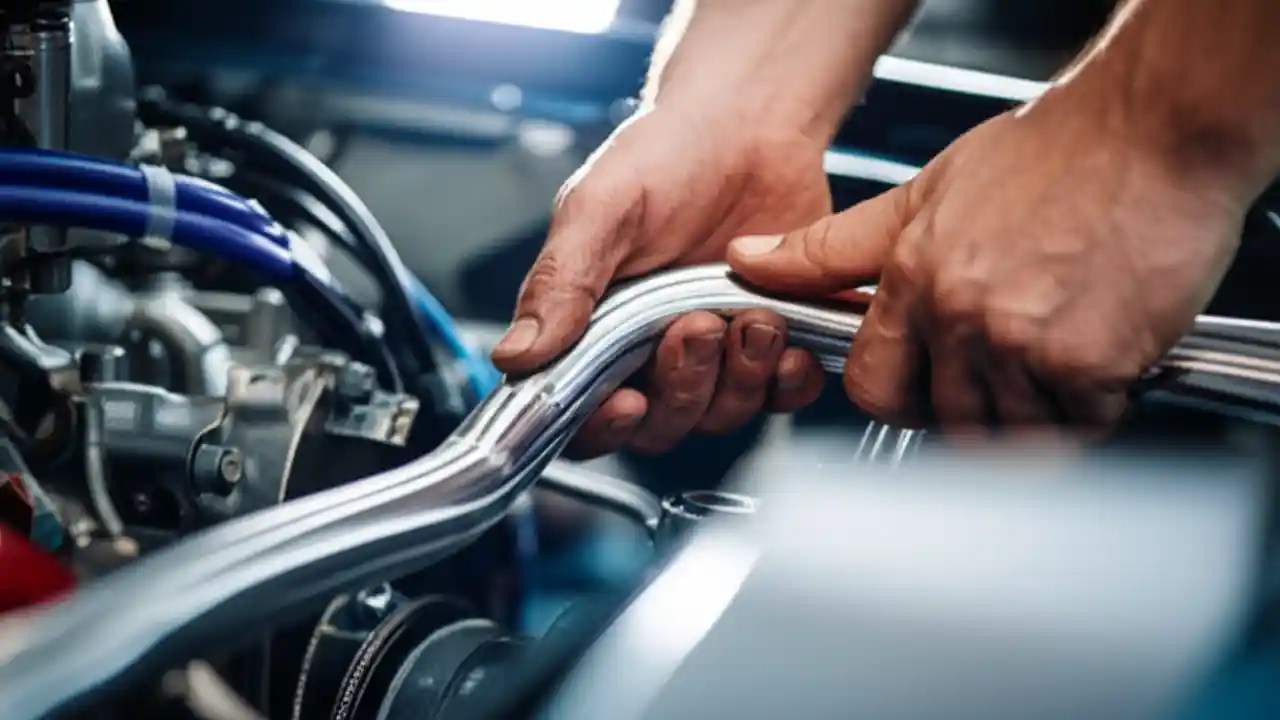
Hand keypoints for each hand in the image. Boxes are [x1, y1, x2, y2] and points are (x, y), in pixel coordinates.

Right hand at [492, 107, 826, 456]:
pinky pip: (782, 397)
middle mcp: (651, 353)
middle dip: (682, 386)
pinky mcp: (773, 347)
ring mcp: (715, 354)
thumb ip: (560, 283)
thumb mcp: (598, 209)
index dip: (603, 427)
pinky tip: (788, 335)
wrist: (751, 121)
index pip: (583, 416)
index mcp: (593, 330)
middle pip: (660, 426)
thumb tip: (515, 353)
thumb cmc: (667, 154)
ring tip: (750, 315)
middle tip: (695, 327)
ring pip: (721, 415)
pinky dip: (788, 379)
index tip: (626, 402)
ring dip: (738, 378)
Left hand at [729, 87, 1247, 436]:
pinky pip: (1078, 426)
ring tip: (1057, 360)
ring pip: (1009, 437)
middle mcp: (958, 316)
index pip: (870, 387)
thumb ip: (831, 246)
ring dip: (1035, 417)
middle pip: (944, 424)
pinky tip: (1100, 359)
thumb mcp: (922, 191)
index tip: (927, 389)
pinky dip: (1091, 410)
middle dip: (974, 415)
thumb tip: (749, 258)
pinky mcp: (1089, 361)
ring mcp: (1021, 342)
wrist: (1153, 126)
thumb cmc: (1052, 154)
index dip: (900, 398)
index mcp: (912, 280)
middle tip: (1009, 374)